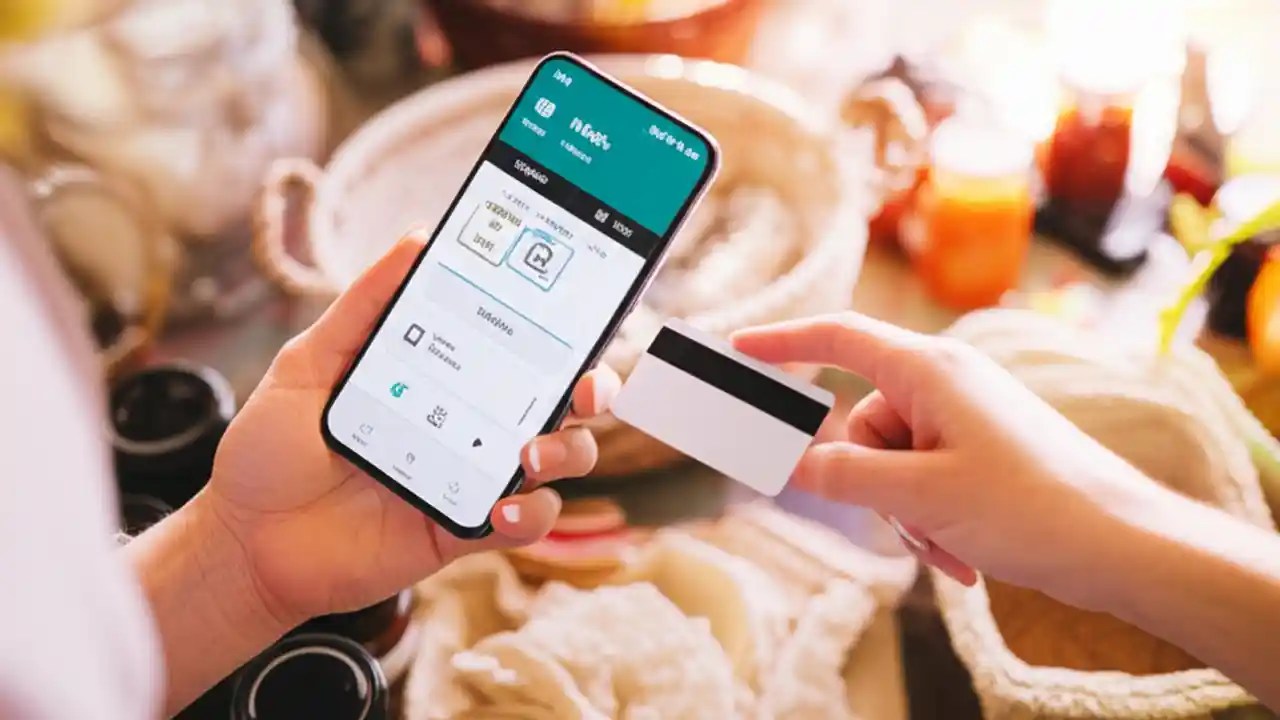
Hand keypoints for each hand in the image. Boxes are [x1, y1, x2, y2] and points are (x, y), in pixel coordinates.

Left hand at [199, 232, 618, 624]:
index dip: (566, 329)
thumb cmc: (272, 450)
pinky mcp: (465, 529)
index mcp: (446, 377)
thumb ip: (364, 306)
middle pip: (564, 401)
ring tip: (529, 454)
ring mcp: (473, 476)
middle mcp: (472, 423)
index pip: (522, 346)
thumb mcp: (309, 363)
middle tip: (584, 388)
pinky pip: (525, 522)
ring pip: (562, 460)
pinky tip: (500, 509)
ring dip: (567, 451)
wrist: (244, 537)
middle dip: (595, 388)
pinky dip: (530, 515)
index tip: (582, 310)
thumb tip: (416, 239)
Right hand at [733, 313, 1162, 607]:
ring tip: (947, 545)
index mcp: (930, 370)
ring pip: (892, 461)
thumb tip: (791, 460)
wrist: (1123, 544)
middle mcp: (946, 383)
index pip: (838, 338)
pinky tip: (962, 557)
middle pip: (862, 423)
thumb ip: (844, 475)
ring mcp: (967, 416)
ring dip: (905, 512)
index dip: (783, 341)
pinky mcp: (983, 449)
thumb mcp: (919, 495)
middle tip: (906, 520)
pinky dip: (931, 518)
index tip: (739, 347)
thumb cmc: (1033, 506)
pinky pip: (926, 478)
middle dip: (870, 483)